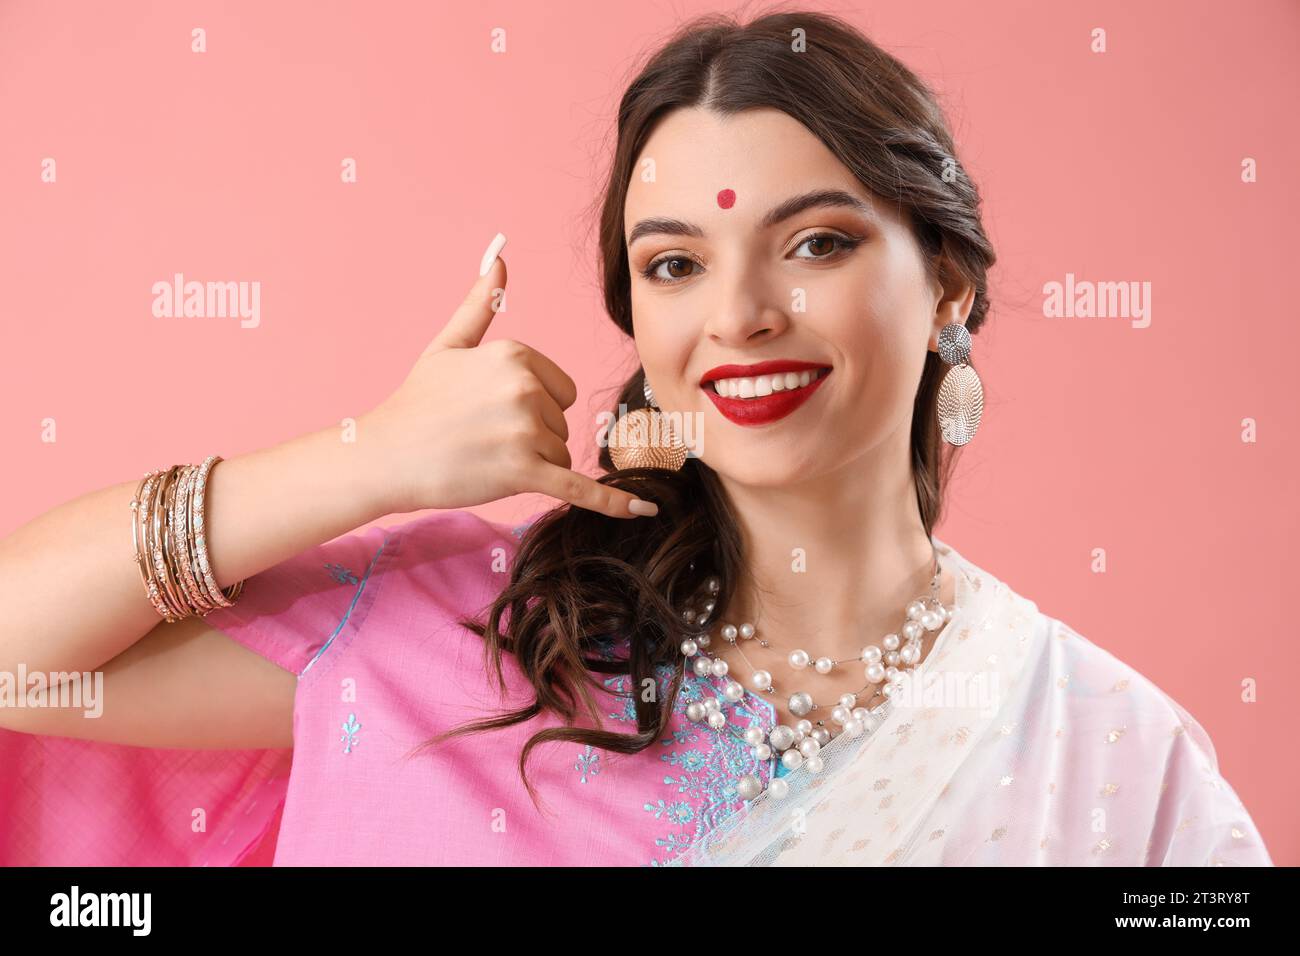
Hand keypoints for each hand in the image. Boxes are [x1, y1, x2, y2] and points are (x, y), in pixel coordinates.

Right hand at [360, 234, 657, 519]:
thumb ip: (481, 305)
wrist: (383, 456)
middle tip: (480, 438)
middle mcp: (524, 387)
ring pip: (561, 454)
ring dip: (530, 464)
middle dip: (531, 437)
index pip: (562, 391)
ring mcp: (525, 430)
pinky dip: (611, 501)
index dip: (532, 407)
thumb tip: (500, 260)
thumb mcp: (448, 346)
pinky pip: (579, 488)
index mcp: (516, 355)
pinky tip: (644, 509)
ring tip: (482, 457)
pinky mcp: (523, 472)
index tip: (488, 412)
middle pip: (562, 423)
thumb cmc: (416, 403)